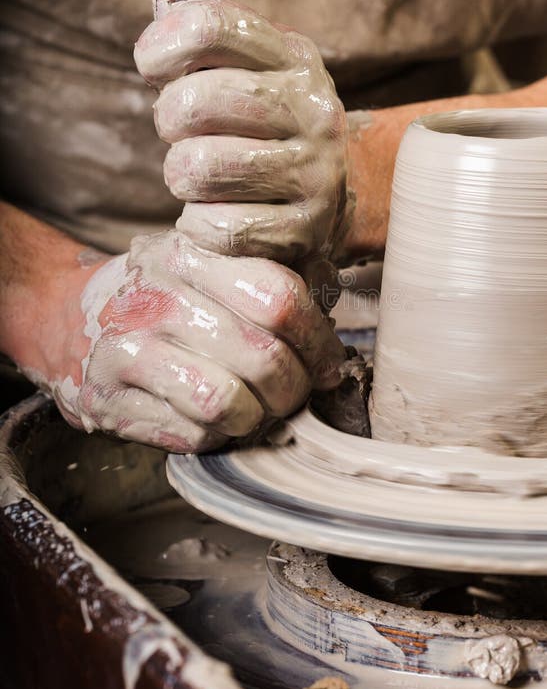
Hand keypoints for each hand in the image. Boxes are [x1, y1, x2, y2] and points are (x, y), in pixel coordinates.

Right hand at [41, 230, 344, 452]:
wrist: (69, 319)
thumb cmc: (165, 298)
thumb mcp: (211, 268)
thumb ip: (274, 280)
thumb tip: (333, 321)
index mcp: (192, 254)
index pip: (281, 298)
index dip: (318, 341)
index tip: (326, 362)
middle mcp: (158, 295)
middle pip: (264, 357)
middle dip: (294, 389)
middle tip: (292, 392)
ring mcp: (127, 346)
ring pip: (229, 402)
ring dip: (257, 418)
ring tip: (255, 408)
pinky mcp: (108, 397)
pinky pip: (193, 433)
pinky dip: (218, 434)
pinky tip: (213, 417)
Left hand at [133, 0, 351, 279]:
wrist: (325, 203)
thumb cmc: (263, 127)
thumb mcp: (244, 69)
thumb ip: (208, 26)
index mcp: (295, 57)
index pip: (211, 24)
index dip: (161, 42)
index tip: (150, 64)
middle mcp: (315, 109)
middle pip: (194, 101)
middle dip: (168, 120)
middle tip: (181, 134)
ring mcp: (315, 172)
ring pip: (199, 168)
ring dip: (181, 177)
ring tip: (199, 176)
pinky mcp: (304, 229)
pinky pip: (217, 227)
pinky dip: (199, 228)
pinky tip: (216, 215)